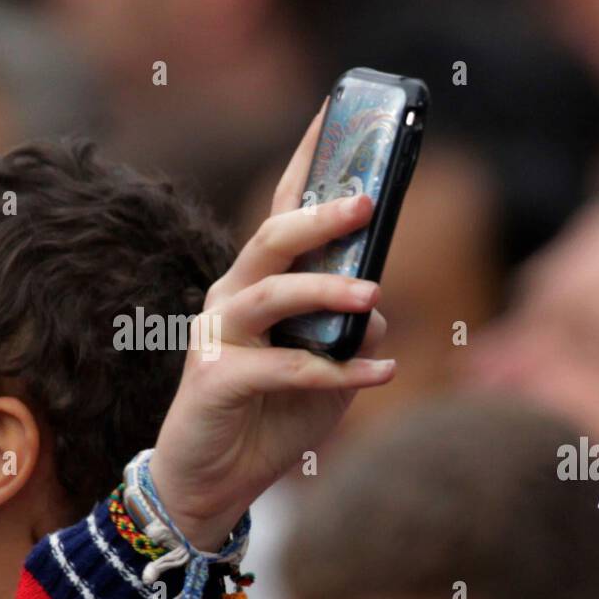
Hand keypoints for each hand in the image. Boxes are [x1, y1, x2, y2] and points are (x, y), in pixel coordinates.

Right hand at [150, 105, 396, 550]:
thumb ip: (350, 338)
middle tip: (366, 202)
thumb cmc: (271, 416)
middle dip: (318, 217)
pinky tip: (384, 374)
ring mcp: (219, 338)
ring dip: (325, 292)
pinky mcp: (217, 381)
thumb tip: (378, 309)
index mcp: (258, 285)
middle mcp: (232, 299)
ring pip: (270, 294)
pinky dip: (338, 372)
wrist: (215, 482)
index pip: (281, 215)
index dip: (306, 165)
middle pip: (270, 240)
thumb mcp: (326, 373)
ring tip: (371, 293)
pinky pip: (285, 368)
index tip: (336, 115)